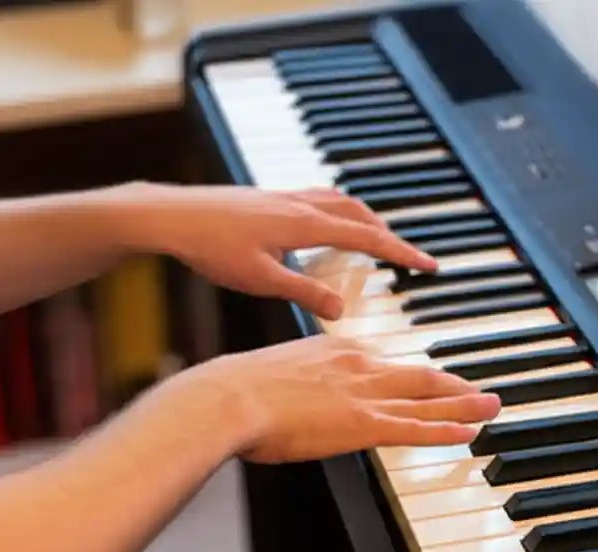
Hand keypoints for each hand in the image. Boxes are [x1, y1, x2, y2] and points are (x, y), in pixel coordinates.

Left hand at [102, 182, 436, 320]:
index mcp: (305, 224)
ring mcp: (285, 197)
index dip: (401, 253)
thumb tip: (342, 309)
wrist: (169, 216)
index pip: (367, 238)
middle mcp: (301, 204)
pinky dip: (340, 212)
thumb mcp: (261, 279)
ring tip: (379, 242)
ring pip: (342, 202)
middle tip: (409, 259)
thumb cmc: (209, 247)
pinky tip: (331, 226)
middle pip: (362, 214)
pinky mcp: (271, 198)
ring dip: (367, 221)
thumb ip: (305, 292)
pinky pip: (321, 199)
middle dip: (390, 236)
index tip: (427, 265)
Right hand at [171, 335, 500, 463]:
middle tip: (480, 390)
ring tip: (492, 406)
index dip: (412, 378)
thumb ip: (288, 382)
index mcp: (334, 353)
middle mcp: (357, 368)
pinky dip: (445, 430)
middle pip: (417, 378)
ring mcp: (363, 396)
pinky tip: (468, 432)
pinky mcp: (362, 424)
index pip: (385, 365)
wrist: (224, 398)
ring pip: (426, 402)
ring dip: (464, 405)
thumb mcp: (267, 375)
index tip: (429, 383)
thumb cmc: (232, 392)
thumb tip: (283, 396)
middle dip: (453, 386)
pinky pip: (415, 429)